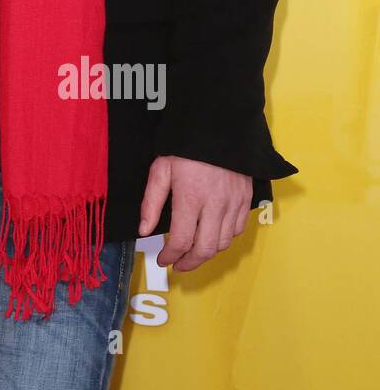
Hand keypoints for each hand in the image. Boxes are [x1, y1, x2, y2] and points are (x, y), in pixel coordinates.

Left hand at [139, 155, 252, 270]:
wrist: (219, 125)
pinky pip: (238, 229)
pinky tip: (212, 236)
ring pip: (224, 243)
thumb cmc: (186, 147)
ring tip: (193, 253)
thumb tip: (143, 230)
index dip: (171, 256)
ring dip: (207, 253)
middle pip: (206, 249)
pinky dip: (225, 239)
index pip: (182, 241)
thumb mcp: (161, 169)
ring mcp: (233, 203)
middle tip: (178, 265)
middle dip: (190, 263)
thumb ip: (151, 202)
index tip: (163, 260)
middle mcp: (215, 204)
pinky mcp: (246, 199)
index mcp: (191, 197)